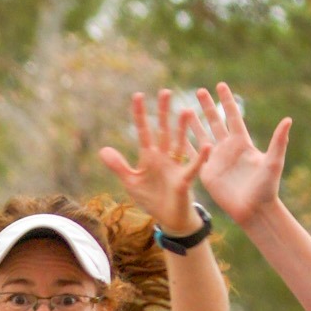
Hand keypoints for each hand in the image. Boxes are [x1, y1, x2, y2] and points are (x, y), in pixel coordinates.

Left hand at [98, 90, 208, 234]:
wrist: (169, 219)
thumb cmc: (152, 200)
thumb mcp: (131, 183)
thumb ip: (118, 166)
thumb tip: (103, 150)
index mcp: (149, 156)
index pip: (143, 131)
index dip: (140, 114)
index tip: (138, 96)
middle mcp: (163, 157)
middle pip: (163, 131)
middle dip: (164, 112)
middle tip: (166, 91)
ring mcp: (175, 166)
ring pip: (179, 143)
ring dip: (182, 128)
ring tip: (186, 110)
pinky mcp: (185, 179)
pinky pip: (193, 166)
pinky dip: (200, 157)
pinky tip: (207, 146)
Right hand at [191, 83, 292, 227]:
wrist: (255, 211)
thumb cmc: (267, 188)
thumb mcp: (273, 162)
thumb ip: (278, 141)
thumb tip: (288, 120)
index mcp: (243, 143)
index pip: (233, 116)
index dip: (226, 101)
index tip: (220, 85)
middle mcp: (228, 149)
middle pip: (215, 122)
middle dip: (207, 106)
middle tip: (199, 90)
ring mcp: (216, 160)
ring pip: (202, 136)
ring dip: (193, 123)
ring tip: (184, 108)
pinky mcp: (207, 173)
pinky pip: (194, 156)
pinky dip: (186, 145)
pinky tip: (176, 135)